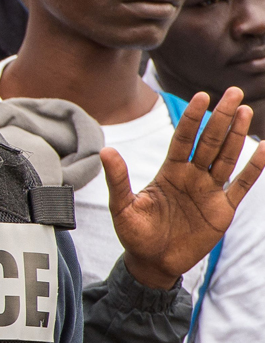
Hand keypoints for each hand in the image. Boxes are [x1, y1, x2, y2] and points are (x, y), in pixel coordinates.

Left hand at [106, 87, 264, 288]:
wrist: (152, 262)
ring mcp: (209, 191)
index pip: (183, 139)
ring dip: (236, 135)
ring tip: (244, 110)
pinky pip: (241, 186)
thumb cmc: (134, 233)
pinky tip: (264, 148)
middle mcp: (191, 176)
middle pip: (209, 142)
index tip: (201, 96)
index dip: (193, 119)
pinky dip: (253, 168)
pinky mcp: (222, 210)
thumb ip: (118, 179)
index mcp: (169, 171)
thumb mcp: (122, 206)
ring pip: (227, 158)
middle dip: (220, 118)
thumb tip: (105, 151)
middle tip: (233, 92)